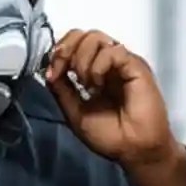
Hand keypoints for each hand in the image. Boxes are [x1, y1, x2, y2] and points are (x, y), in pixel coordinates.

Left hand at [45, 29, 185, 185]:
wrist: (135, 150)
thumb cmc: (112, 137)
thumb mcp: (76, 113)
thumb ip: (62, 91)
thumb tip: (49, 70)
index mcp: (95, 72)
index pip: (75, 44)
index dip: (60, 52)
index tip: (52, 73)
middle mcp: (109, 64)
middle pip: (83, 34)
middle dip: (67, 49)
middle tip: (64, 71)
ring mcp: (123, 64)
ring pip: (95, 37)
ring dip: (82, 59)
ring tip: (86, 83)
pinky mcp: (136, 66)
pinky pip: (113, 51)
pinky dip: (98, 65)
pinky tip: (99, 85)